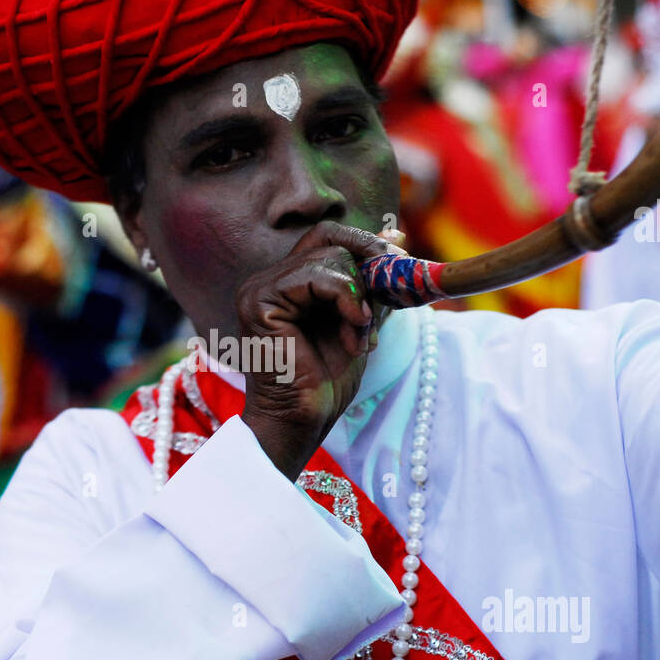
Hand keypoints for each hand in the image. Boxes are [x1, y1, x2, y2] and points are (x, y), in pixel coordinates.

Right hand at [235, 221, 389, 480]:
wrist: (301, 421)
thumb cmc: (325, 383)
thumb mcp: (359, 323)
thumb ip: (370, 286)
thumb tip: (397, 240)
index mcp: (287, 284)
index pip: (326, 237)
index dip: (363, 241)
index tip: (399, 255)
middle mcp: (268, 280)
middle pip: (329, 240)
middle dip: (367, 266)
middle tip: (386, 296)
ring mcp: (260, 288)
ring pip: (328, 256)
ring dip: (358, 295)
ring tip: (360, 334)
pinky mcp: (261, 302)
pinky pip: (317, 276)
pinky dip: (347, 299)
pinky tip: (353, 330)